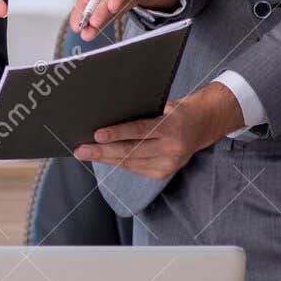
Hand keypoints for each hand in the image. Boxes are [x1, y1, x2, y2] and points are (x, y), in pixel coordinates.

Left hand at [72, 83, 243, 180]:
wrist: (200, 127)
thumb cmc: (174, 111)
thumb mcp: (162, 106)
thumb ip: (140, 113)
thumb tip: (105, 116)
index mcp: (172, 127)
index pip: (140, 131)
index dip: (117, 133)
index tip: (96, 134)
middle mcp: (172, 149)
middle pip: (130, 152)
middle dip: (102, 151)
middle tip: (80, 149)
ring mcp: (168, 165)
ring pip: (129, 163)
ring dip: (104, 158)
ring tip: (84, 153)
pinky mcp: (162, 174)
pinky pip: (134, 168)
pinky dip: (116, 162)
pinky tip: (102, 157)